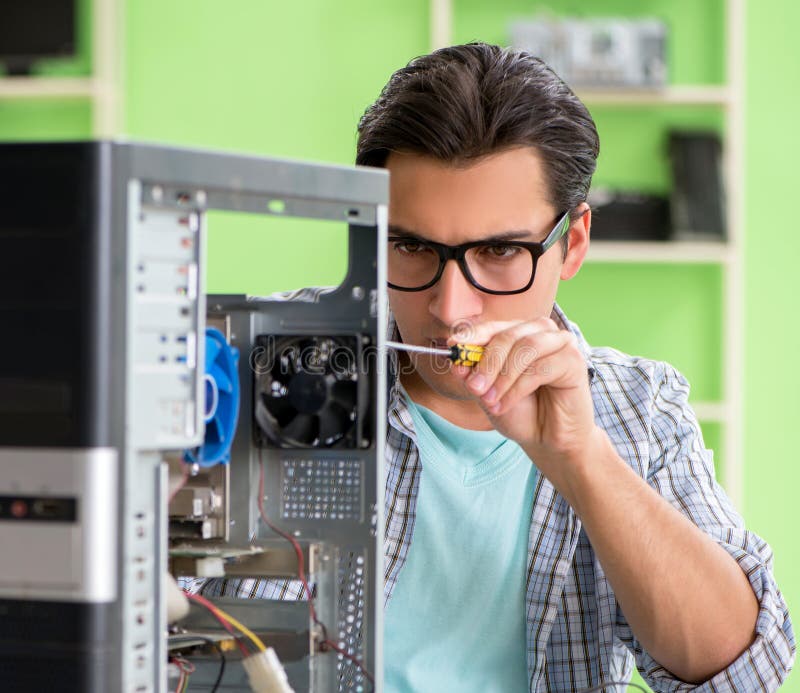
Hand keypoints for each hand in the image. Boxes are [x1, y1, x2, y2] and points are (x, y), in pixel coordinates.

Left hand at [450, 317, 599, 485]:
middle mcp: (540, 332)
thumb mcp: (487, 393)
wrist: (547, 439)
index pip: (492, 327)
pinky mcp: (574, 360)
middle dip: (486, 363)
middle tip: (473, 387)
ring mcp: (560, 343)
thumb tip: (457, 360)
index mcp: (519, 333)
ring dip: (502, 376)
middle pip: (507, 336)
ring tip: (490, 400)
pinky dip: (517, 388)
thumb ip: (473, 374)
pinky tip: (505, 404)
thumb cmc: (521, 412)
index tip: (453, 345)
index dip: (472, 335)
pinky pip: (540, 368)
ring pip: (525, 349)